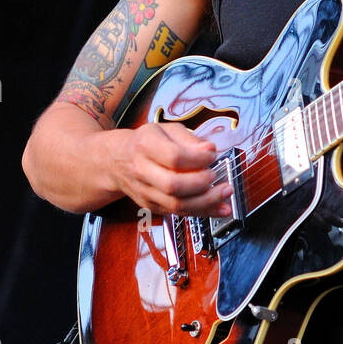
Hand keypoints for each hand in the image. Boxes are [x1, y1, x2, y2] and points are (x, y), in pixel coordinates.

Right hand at [108, 121, 230, 216]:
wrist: (117, 161)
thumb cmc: (146, 142)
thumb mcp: (166, 129)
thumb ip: (189, 138)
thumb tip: (209, 150)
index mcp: (145, 145)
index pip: (173, 157)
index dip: (197, 158)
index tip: (212, 155)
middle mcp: (142, 170)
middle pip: (172, 185)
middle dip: (201, 183)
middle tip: (216, 175)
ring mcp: (145, 192)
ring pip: (176, 204)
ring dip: (206, 201)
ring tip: (225, 192)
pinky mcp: (151, 206)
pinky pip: (179, 213)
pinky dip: (203, 212)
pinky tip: (221, 208)